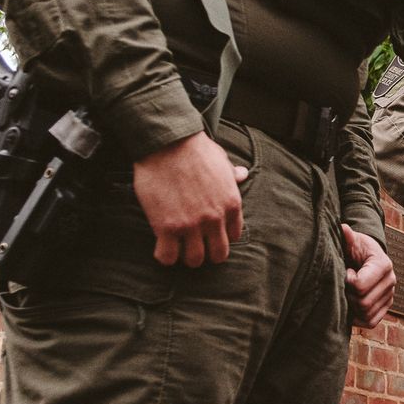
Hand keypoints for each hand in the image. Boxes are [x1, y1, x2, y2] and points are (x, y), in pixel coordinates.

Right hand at [133, 132, 244, 266]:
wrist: (168, 143)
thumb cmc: (195, 149)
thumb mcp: (221, 160)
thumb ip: (231, 174)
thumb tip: (242, 174)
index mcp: (231, 204)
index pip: (234, 235)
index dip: (221, 236)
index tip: (209, 232)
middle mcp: (215, 218)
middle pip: (218, 254)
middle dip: (207, 252)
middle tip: (194, 244)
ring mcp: (191, 225)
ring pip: (194, 260)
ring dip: (185, 256)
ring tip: (177, 246)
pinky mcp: (166, 227)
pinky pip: (168, 257)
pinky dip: (164, 255)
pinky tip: (161, 246)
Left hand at [341, 224, 396, 329]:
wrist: (367, 257)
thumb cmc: (357, 248)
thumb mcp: (353, 241)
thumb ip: (348, 237)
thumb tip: (343, 228)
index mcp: (384, 265)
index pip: (361, 286)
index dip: (348, 281)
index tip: (347, 271)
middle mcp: (391, 281)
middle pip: (363, 303)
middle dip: (349, 295)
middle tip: (345, 284)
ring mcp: (390, 295)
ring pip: (367, 315)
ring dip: (353, 307)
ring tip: (350, 292)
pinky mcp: (386, 306)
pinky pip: (371, 322)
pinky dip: (358, 318)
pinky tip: (351, 306)